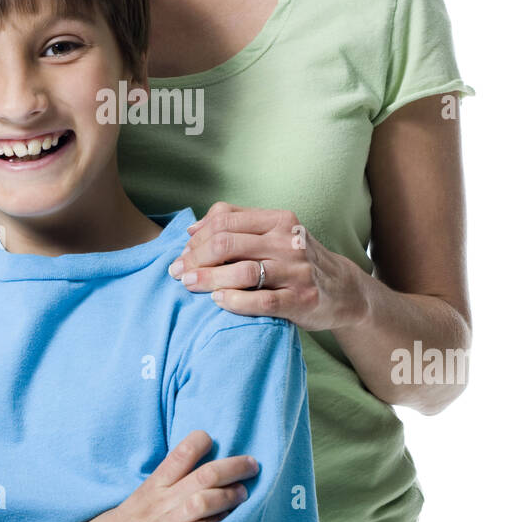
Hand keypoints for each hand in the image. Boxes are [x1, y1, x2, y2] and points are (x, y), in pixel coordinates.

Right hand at [70, 430, 258, 521]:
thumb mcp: (138, 501)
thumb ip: (165, 488)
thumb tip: (195, 472)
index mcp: (152, 488)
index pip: (179, 455)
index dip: (199, 442)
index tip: (215, 439)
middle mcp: (159, 505)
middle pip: (202, 477)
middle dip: (231, 467)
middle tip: (252, 464)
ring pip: (200, 504)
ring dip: (226, 497)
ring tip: (243, 494)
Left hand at [167, 201, 368, 331]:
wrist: (343, 291)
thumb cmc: (297, 262)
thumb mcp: (275, 234)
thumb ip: (237, 224)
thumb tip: (192, 230)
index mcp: (279, 220)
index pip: (226, 221)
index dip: (197, 238)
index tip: (182, 254)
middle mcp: (290, 241)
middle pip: (228, 243)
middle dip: (196, 258)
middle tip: (178, 273)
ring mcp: (297, 271)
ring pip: (242, 271)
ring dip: (209, 278)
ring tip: (190, 285)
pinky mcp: (302, 299)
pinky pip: (261, 300)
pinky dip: (235, 301)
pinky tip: (218, 301)